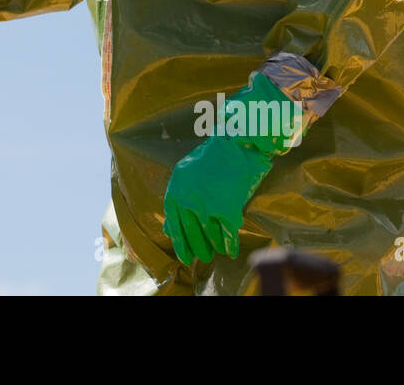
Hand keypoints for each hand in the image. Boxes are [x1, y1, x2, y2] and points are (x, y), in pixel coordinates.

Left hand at [162, 135, 271, 264]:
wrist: (235, 145)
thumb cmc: (209, 158)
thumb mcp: (184, 176)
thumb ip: (176, 201)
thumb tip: (167, 229)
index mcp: (175, 193)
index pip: (173, 225)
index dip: (179, 244)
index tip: (184, 257)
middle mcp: (188, 202)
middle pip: (191, 235)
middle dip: (198, 249)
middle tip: (203, 257)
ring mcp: (207, 207)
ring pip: (210, 237)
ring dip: (214, 247)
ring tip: (217, 252)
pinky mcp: (227, 210)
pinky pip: (228, 235)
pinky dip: (230, 246)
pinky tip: (231, 251)